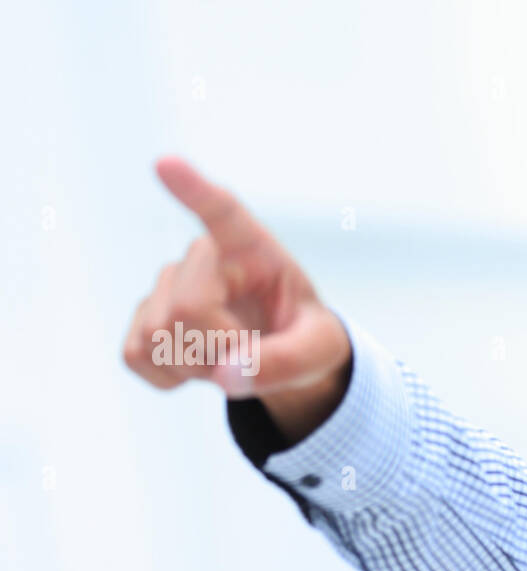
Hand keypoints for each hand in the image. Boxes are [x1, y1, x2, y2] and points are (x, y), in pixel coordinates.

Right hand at [123, 156, 352, 443]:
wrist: (281, 355)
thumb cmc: (305, 337)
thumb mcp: (319, 351)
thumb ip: (286, 363)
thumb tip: (224, 375)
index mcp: (252, 249)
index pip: (222, 212)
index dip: (193, 190)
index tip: (166, 164)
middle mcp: (200, 257)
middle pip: (185, 309)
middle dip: (217, 348)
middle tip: (250, 354)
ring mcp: (164, 286)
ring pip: (156, 336)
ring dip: (197, 367)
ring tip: (229, 356)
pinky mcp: (141, 321)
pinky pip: (136, 357)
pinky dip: (171, 379)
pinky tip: (198, 366)